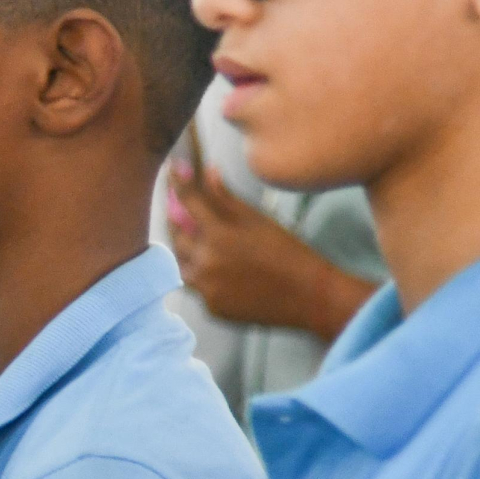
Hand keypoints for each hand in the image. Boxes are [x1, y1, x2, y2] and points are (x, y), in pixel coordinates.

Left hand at [167, 161, 372, 337]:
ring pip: (181, 263)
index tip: (171, 171)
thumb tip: (208, 172)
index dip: (177, 183)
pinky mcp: (211, 307)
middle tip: (179, 209)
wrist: (308, 296)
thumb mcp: (259, 220)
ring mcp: (205, 288)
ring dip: (184, 249)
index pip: (187, 202)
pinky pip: (195, 287)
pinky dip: (200, 274)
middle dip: (175, 219)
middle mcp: (205, 263)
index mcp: (218, 235)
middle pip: (175, 235)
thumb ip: (227, 198)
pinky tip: (213, 266)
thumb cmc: (288, 253)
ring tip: (196, 239)